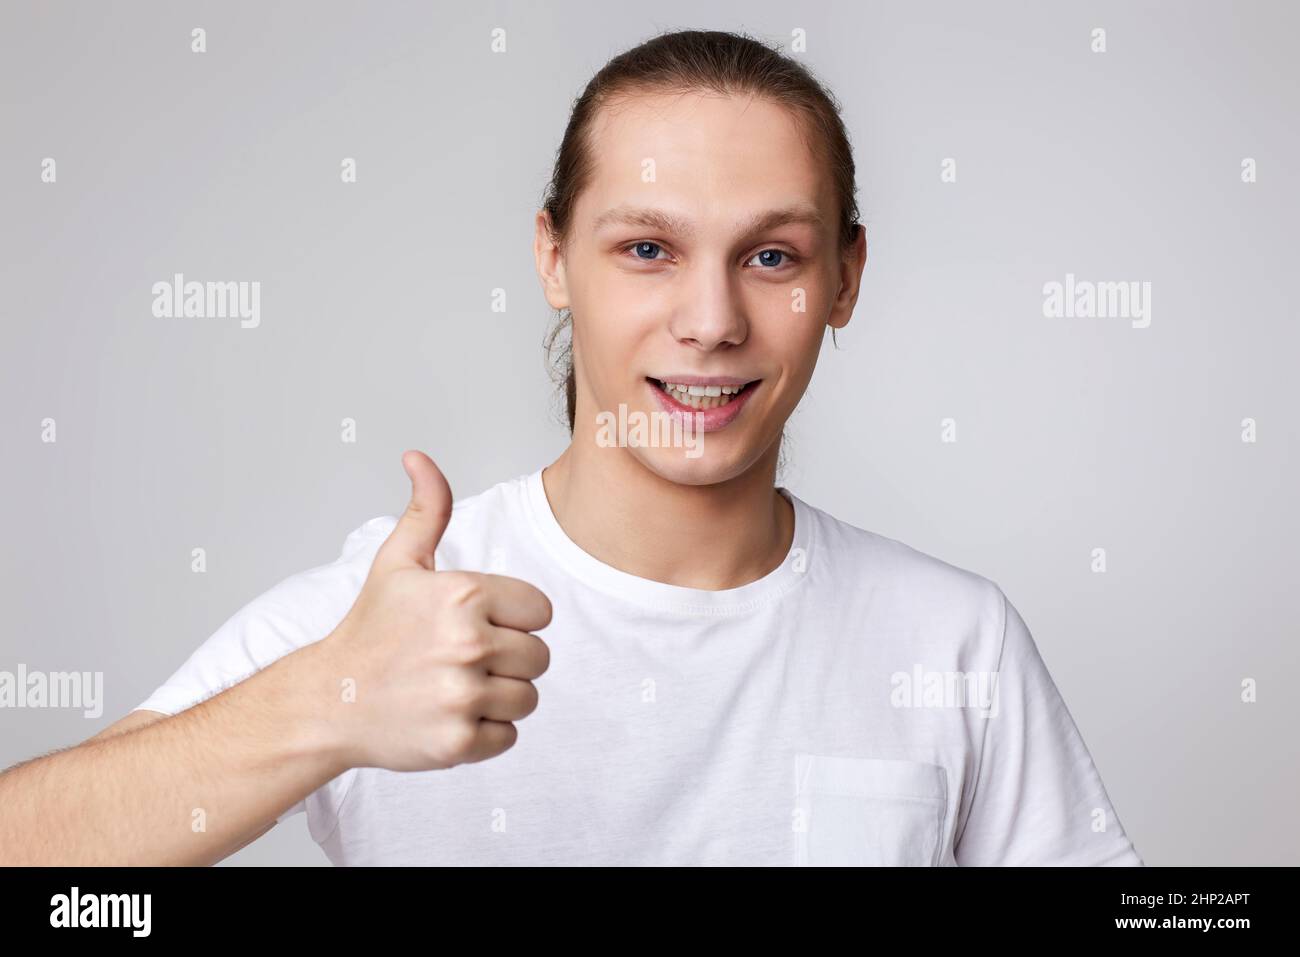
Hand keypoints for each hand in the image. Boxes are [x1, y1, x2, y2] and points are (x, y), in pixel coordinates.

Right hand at [316, 450, 552, 770]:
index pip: (542, 612)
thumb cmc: (369, 630)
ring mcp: (463, 696)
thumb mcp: (398, 562)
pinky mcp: (459, 742)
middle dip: (509, 659)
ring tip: (455, 686)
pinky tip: (448, 715)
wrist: (328, 701)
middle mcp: (468, 644)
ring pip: (528, 698)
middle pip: (540, 657)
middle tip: (462, 660)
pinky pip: (509, 737)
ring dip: (500, 697)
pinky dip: (486, 734)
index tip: (478, 624)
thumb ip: (428, 509)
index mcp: (464, 595)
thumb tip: (419, 457)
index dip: (514, 619)